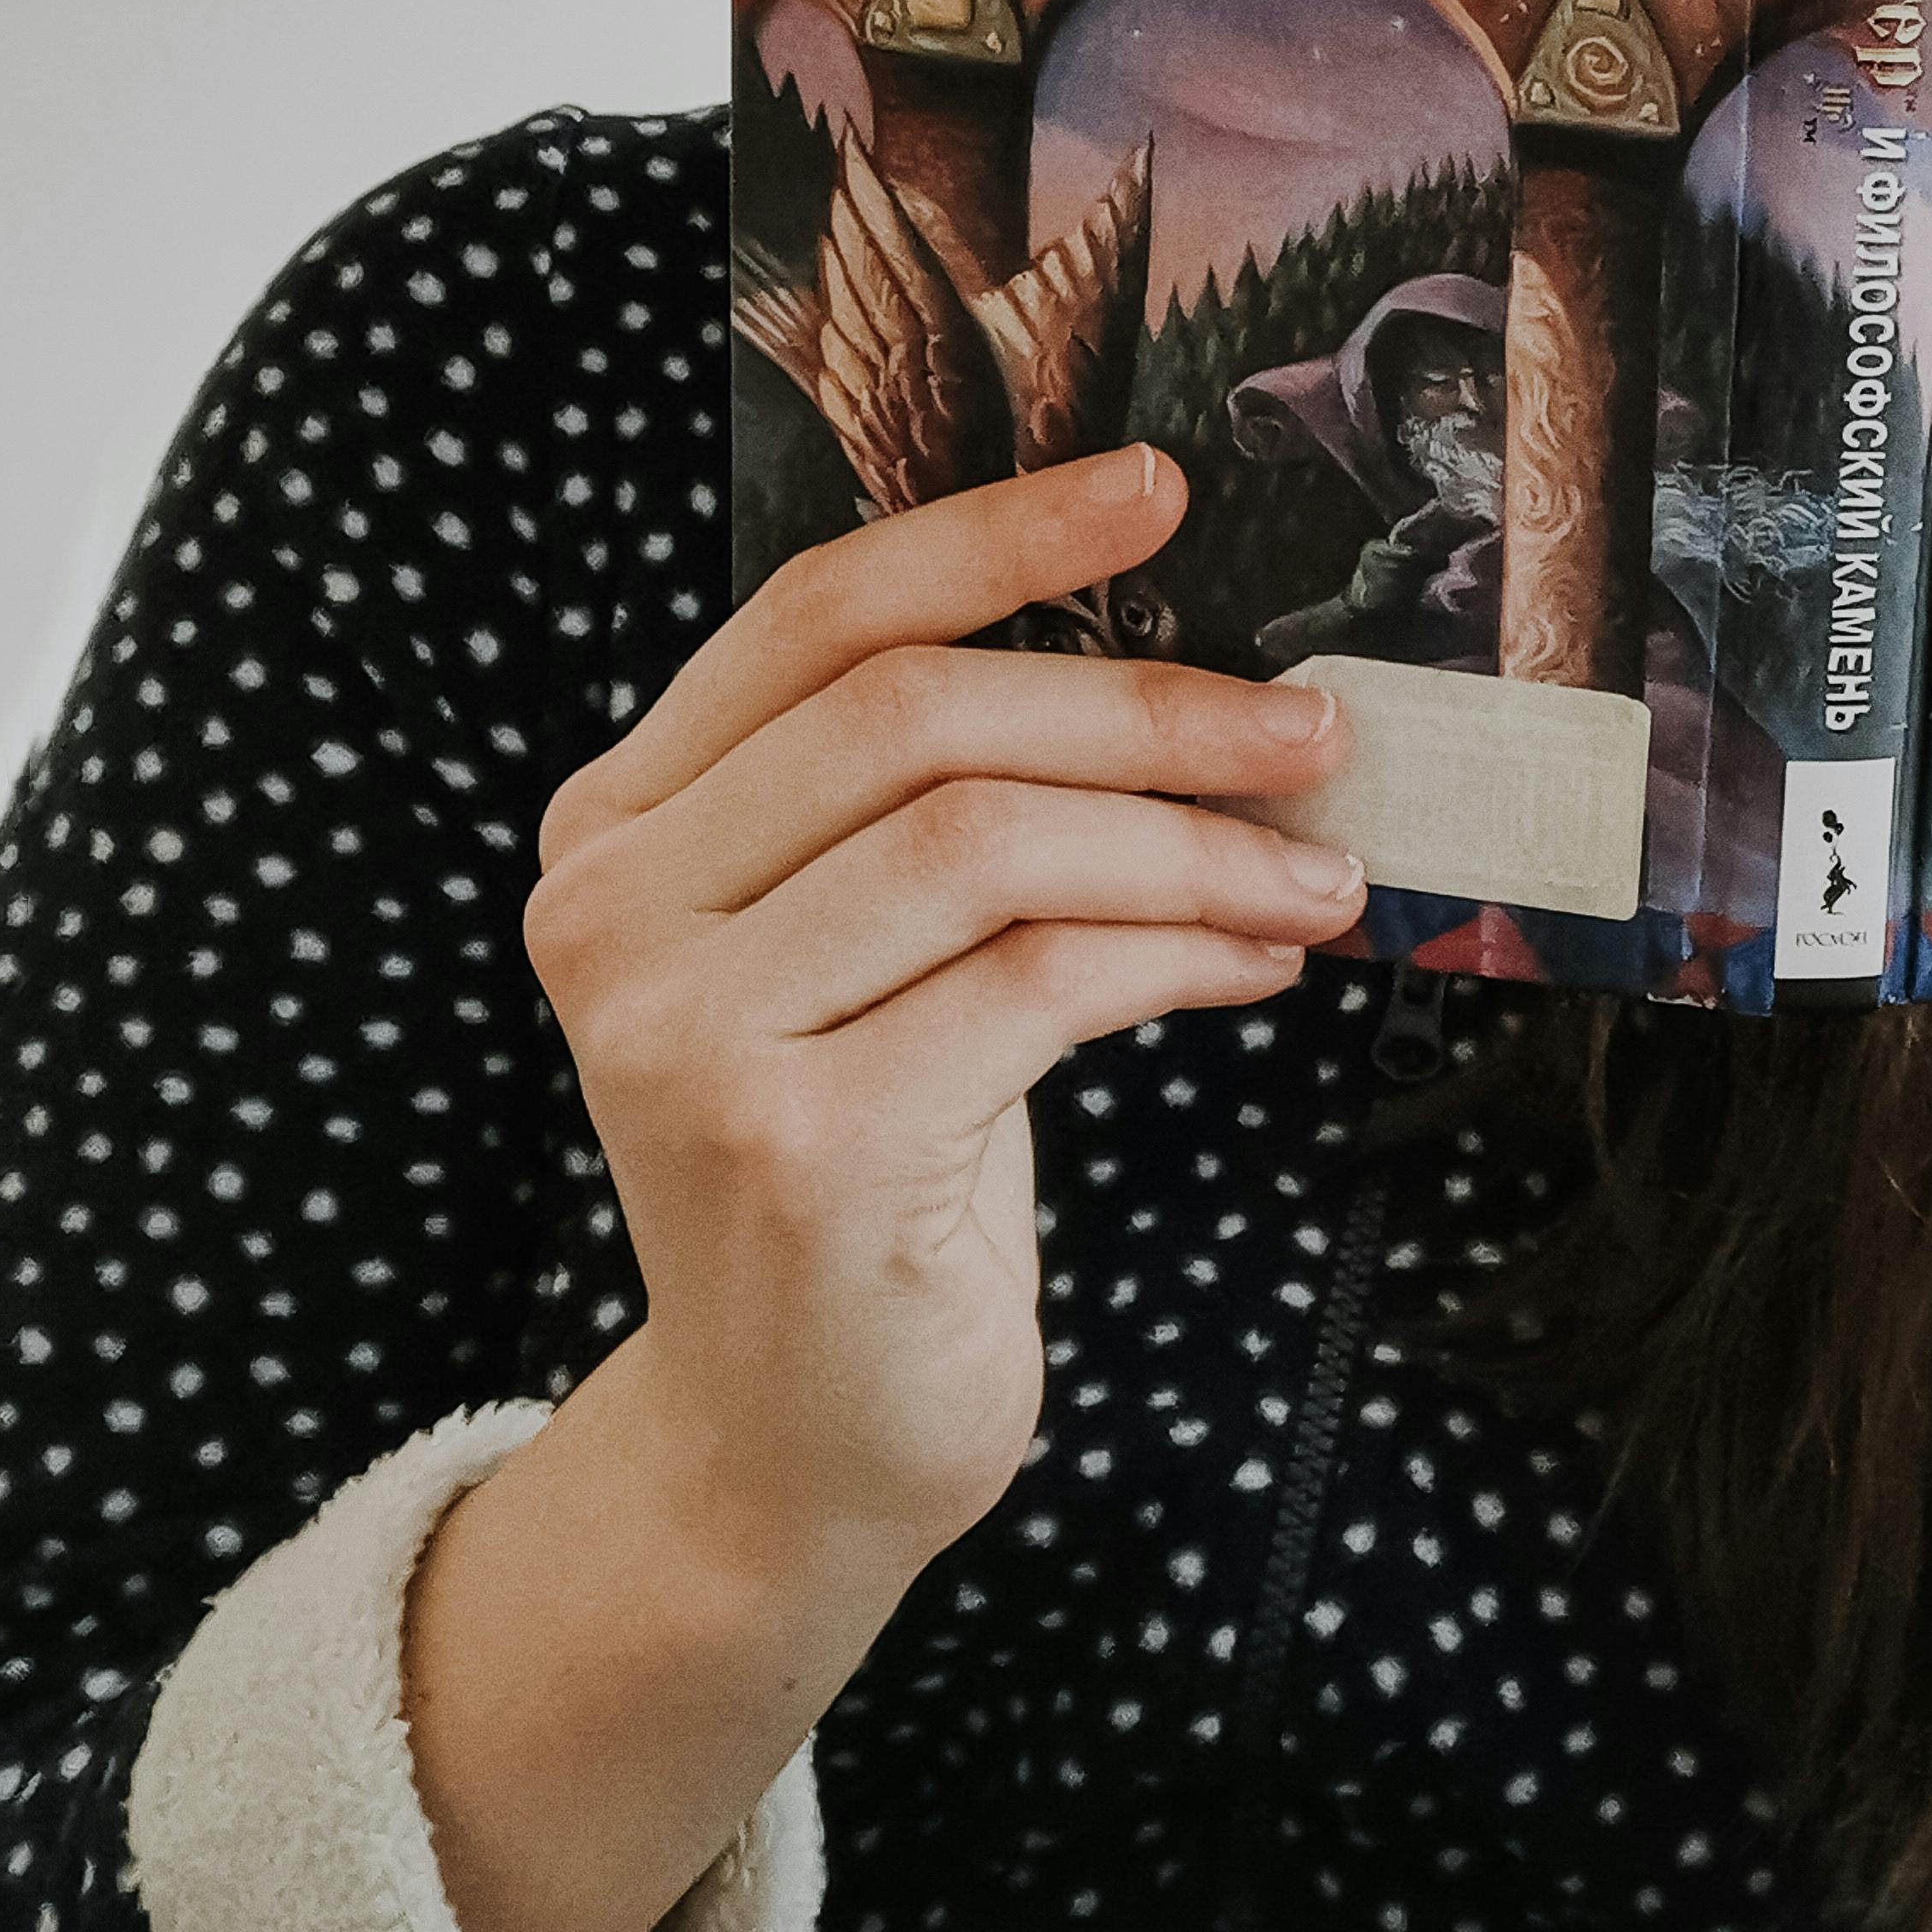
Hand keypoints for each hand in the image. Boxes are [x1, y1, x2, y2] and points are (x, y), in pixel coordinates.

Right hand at [520, 452, 1368, 1585]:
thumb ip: (930, 810)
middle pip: (916, 721)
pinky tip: (1257, 963)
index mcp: (619, 831)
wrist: (793, 1444)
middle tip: (1314, 728)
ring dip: (1192, 844)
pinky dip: (1181, 952)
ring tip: (1315, 875)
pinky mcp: (798, 1147)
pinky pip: (1039, 984)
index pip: (815, 620)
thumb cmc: (867, 1171)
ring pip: (990, 847)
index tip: (1161, 488)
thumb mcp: (867, 959)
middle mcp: (615, 915)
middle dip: (1146, 709)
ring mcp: (690, 1034)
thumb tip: (1177, 660)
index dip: (994, 536)